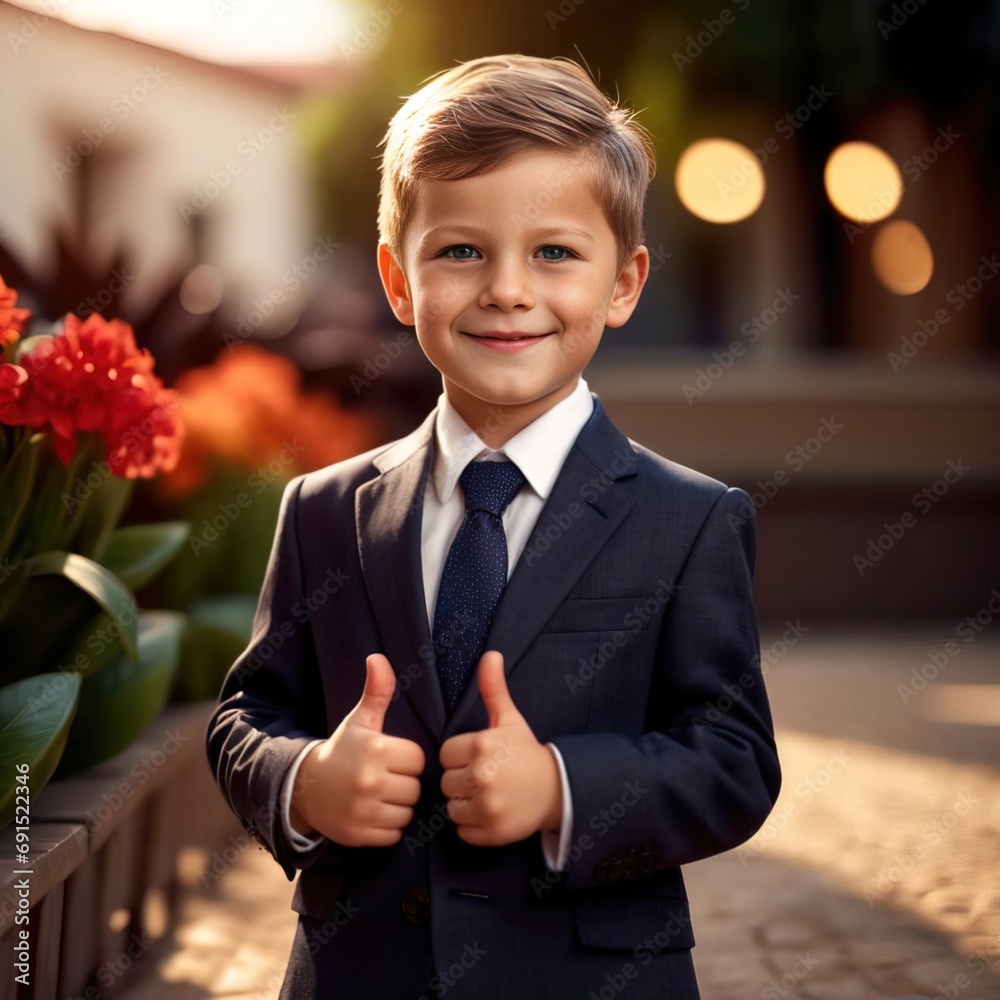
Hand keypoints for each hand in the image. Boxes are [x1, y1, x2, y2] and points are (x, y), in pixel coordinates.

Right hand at [290, 653, 425, 846]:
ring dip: (398, 806)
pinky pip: (394, 833)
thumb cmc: (342, 750)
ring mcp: (364, 810)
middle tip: (386, 778)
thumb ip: (376, 692)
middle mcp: (371, 780)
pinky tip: (373, 812)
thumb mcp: (359, 720)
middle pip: (415, 788)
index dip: (408, 759)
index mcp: (376, 749)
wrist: (306, 787)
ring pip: (407, 812)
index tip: (391, 758)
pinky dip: (388, 827)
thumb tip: (378, 658)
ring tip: (380, 795)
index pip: (418, 759)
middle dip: (405, 784)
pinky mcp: (360, 834)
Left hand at [439, 651, 561, 845]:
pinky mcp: (491, 832)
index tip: (479, 757)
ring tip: (486, 794)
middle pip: (446, 782)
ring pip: (451, 807)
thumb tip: (490, 654)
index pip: (445, 754)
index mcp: (482, 745)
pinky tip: (490, 812)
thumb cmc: (526, 752)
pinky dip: (472, 825)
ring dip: (464, 803)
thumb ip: (493, 689)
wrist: (557, 789)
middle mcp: (482, 775)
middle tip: (485, 776)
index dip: (459, 756)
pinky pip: (462, 830)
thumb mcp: (509, 719)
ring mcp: (487, 806)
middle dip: (461, 780)